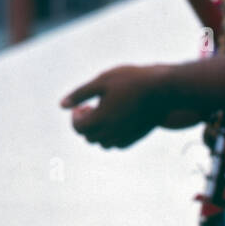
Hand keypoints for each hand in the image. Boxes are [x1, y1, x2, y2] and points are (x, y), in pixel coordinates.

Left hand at [62, 65, 195, 147]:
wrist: (162, 90)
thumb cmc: (131, 80)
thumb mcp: (101, 81)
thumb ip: (80, 94)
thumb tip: (62, 105)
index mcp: (100, 118)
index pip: (77, 127)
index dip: (75, 116)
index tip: (83, 104)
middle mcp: (111, 132)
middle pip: (88, 137)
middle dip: (86, 124)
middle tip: (92, 107)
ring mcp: (124, 137)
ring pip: (102, 144)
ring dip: (98, 132)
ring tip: (105, 115)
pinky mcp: (135, 138)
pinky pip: (117, 145)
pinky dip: (112, 137)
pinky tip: (117, 122)